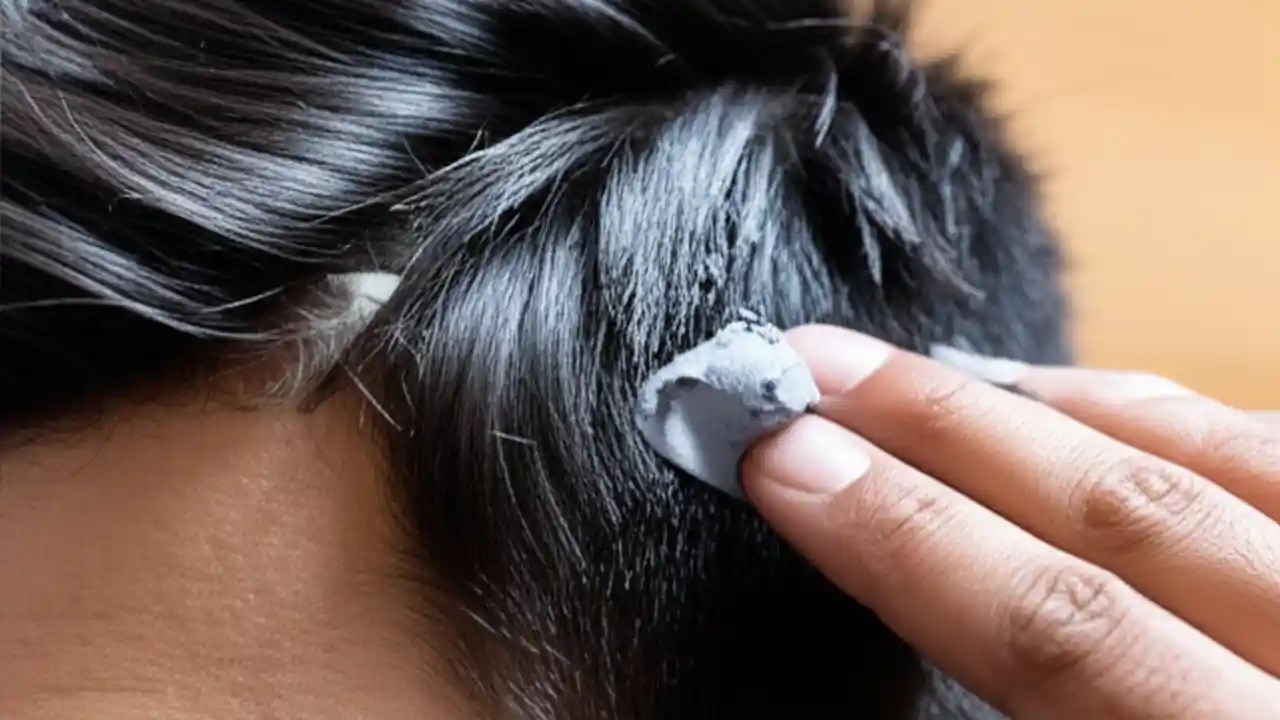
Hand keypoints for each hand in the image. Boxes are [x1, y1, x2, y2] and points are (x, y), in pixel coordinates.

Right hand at [741, 326, 1279, 718]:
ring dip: (1051, 411)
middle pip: (1130, 522)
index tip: (788, 459)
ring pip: (1225, 464)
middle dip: (944, 433)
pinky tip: (1092, 404)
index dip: (908, 535)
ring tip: (919, 376)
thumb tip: (915, 636)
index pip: (1064, 636)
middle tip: (813, 369)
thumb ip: (1037, 716)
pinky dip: (1175, 419)